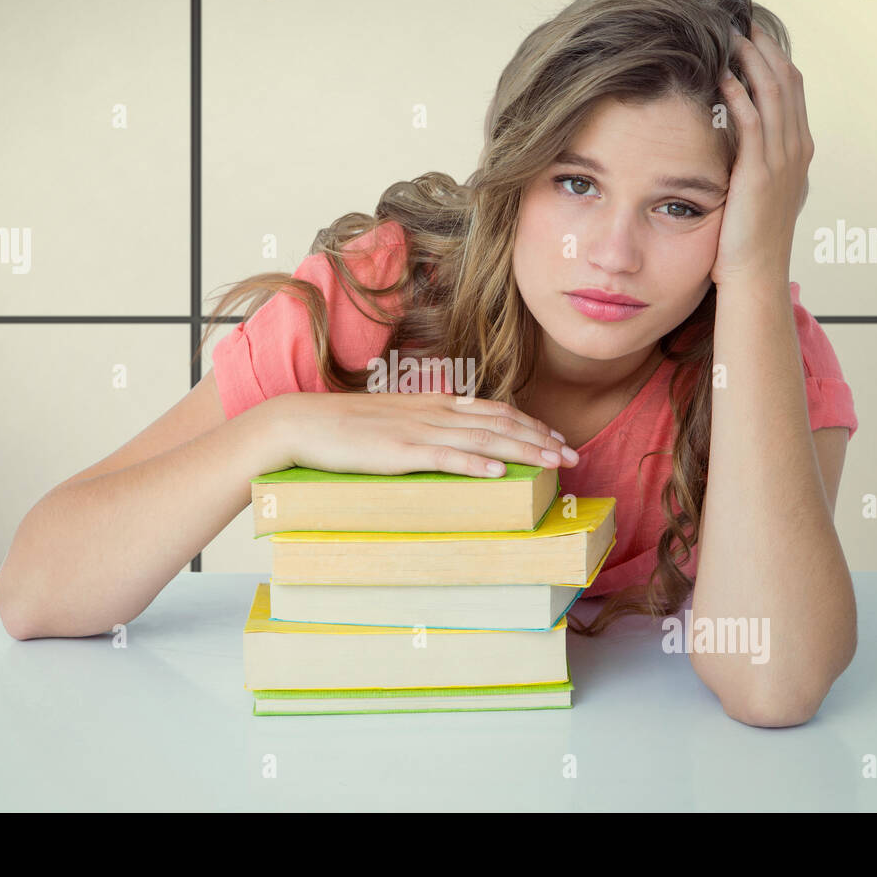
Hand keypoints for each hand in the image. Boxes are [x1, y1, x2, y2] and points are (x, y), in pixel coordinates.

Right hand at [262, 390, 579, 477]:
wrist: (303, 423)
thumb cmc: (344, 428)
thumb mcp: (394, 422)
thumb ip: (424, 427)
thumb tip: (450, 440)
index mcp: (433, 404)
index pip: (493, 411)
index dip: (529, 425)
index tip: (556, 440)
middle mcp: (434, 413)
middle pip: (500, 423)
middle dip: (540, 440)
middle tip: (573, 456)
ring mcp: (419, 431)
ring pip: (483, 438)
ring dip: (523, 451)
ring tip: (553, 463)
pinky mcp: (401, 453)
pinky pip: (446, 457)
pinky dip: (477, 463)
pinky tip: (500, 472)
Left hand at [711, 22, 814, 287]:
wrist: (754, 275)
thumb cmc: (749, 241)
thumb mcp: (761, 194)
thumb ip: (758, 164)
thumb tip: (741, 146)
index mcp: (798, 151)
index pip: (791, 90)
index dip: (773, 58)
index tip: (752, 37)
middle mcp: (796, 150)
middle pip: (786, 82)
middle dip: (764, 49)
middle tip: (740, 23)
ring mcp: (782, 161)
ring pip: (772, 95)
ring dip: (750, 61)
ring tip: (729, 37)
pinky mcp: (761, 173)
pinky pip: (752, 122)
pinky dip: (738, 95)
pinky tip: (721, 78)